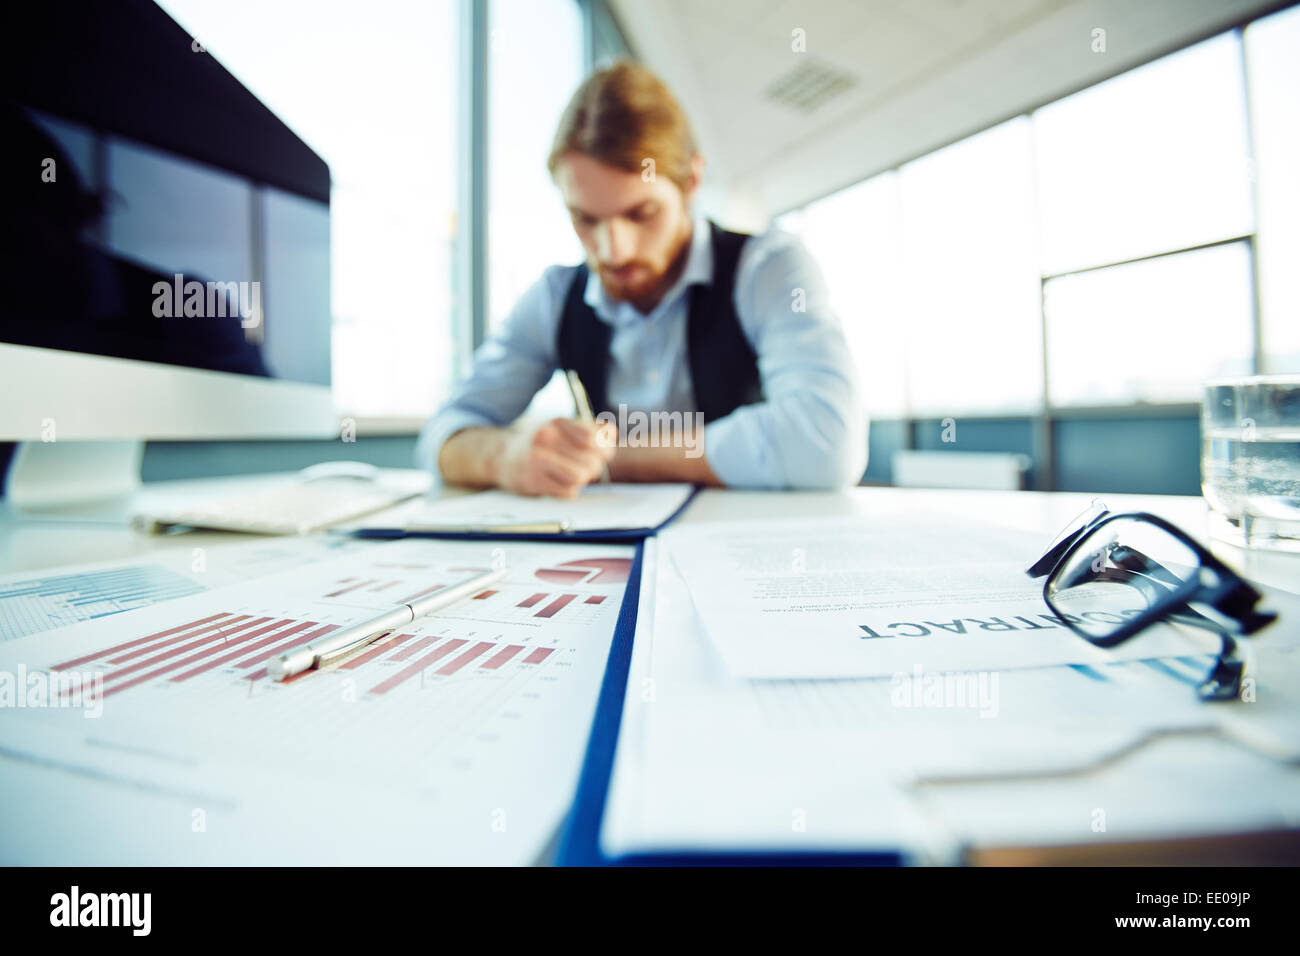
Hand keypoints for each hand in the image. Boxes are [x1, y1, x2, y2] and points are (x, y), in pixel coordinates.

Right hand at [495, 418, 615, 496]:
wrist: (503, 457)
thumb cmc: (541, 444)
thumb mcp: (563, 429)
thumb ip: (590, 429)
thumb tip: (611, 433)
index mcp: (558, 422)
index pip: (597, 438)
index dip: (605, 451)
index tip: (601, 455)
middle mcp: (547, 437)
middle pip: (592, 461)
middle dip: (592, 469)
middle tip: (583, 469)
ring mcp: (537, 458)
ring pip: (581, 477)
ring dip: (580, 481)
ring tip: (570, 476)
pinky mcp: (532, 480)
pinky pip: (568, 492)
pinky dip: (568, 491)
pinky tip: (557, 484)